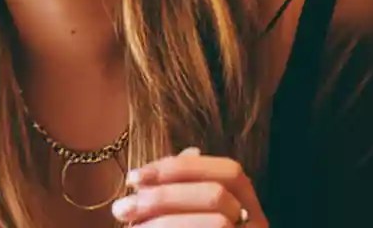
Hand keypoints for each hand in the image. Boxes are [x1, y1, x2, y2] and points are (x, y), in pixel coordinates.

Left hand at [110, 147, 267, 226]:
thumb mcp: (187, 215)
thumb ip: (187, 189)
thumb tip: (189, 151)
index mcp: (250, 209)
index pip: (230, 171)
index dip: (180, 167)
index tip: (134, 177)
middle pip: (217, 194)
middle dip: (163, 195)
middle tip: (121, 207)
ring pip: (214, 223)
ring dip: (161, 220)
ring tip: (125, 219)